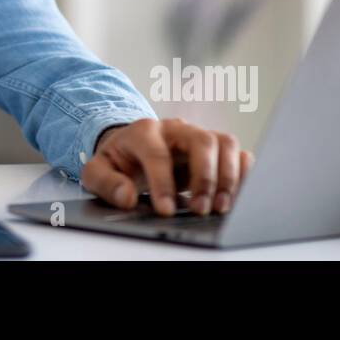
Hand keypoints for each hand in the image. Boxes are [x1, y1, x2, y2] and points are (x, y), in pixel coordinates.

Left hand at [80, 118, 253, 216]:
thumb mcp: (96, 171)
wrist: (130, 148)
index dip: (163, 183)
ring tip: (220, 207)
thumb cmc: (117, 161)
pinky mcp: (214, 148)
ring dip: (228, 176)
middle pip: (200, 141)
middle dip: (204, 177)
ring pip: (224, 143)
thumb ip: (106, 183)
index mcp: (143, 131)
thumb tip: (126, 196)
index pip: (157, 153)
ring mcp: (197, 135)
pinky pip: (237, 152)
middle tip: (200, 209)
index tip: (166, 210)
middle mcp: (175, 129)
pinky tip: (237, 193)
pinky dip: (243, 172)